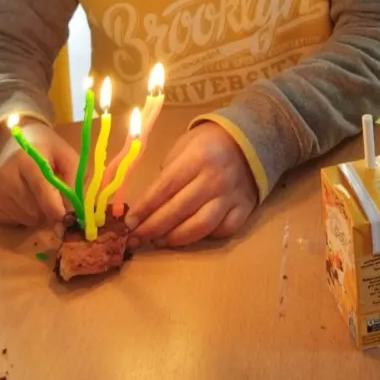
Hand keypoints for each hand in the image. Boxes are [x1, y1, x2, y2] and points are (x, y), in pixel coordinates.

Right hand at [0, 119, 75, 228]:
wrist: (8, 140)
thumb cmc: (44, 148)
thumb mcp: (66, 156)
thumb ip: (75, 182)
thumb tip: (75, 217)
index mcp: (28, 159)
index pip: (44, 192)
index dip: (57, 212)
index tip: (68, 224)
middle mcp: (6, 175)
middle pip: (37, 211)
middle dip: (49, 210)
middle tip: (50, 193)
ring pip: (27, 219)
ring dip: (37, 213)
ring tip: (33, 191)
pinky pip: (14, 221)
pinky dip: (23, 215)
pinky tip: (20, 196)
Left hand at [124, 122, 258, 247]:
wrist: (251, 139)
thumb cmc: (209, 142)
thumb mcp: (184, 145)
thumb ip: (168, 172)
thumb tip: (148, 203)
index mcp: (197, 158)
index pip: (164, 188)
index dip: (145, 208)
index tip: (129, 223)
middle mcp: (214, 179)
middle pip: (178, 210)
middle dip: (153, 228)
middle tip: (136, 239)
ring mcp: (231, 196)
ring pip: (200, 226)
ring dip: (175, 238)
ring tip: (158, 241)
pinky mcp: (244, 208)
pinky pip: (223, 230)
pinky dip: (204, 238)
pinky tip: (189, 237)